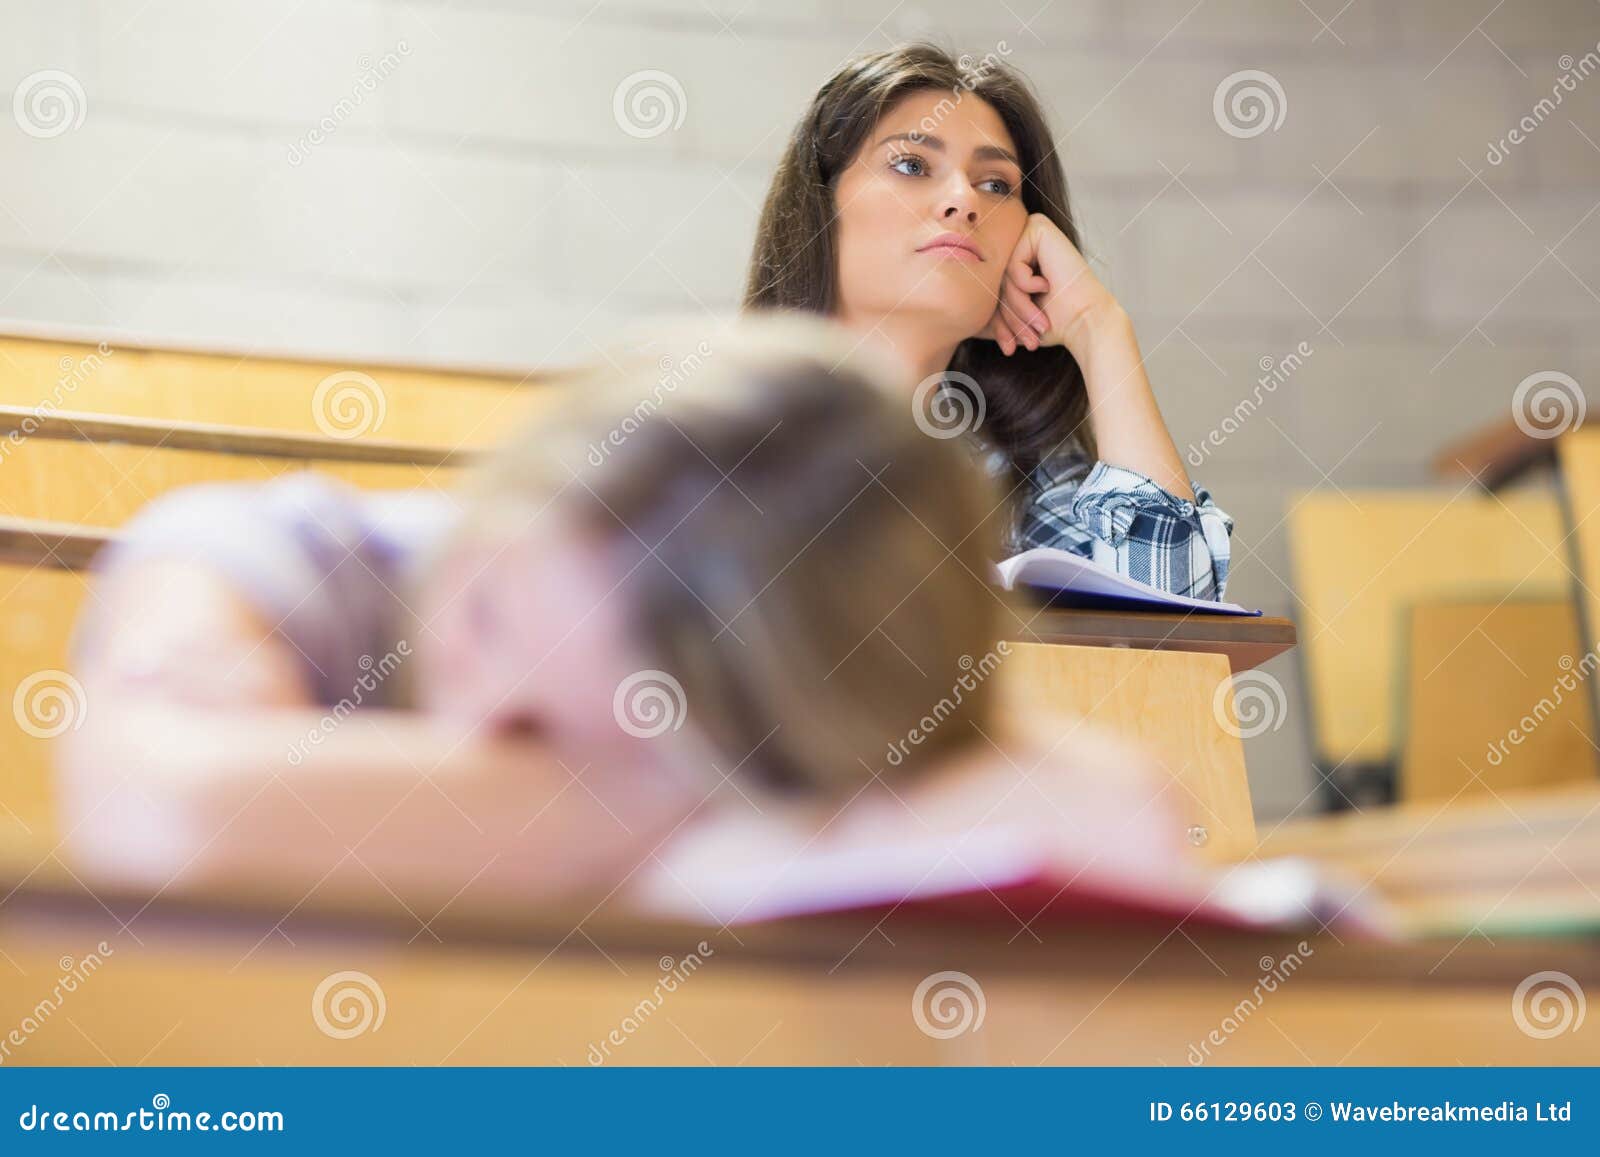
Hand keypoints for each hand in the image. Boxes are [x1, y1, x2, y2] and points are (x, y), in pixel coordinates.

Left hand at [977, 213, 1120, 356]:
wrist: (1085, 322)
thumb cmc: (1054, 323)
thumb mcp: (1011, 317)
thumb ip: (986, 310)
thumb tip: (952, 316)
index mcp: (1016, 257)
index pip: (990, 287)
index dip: (998, 320)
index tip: (1008, 346)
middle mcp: (1022, 239)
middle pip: (994, 280)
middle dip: (1008, 315)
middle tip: (1024, 340)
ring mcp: (1030, 230)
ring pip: (1001, 273)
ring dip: (1018, 305)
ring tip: (1038, 323)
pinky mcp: (1039, 227)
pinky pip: (1012, 264)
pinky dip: (1026, 283)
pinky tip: (1048, 285)